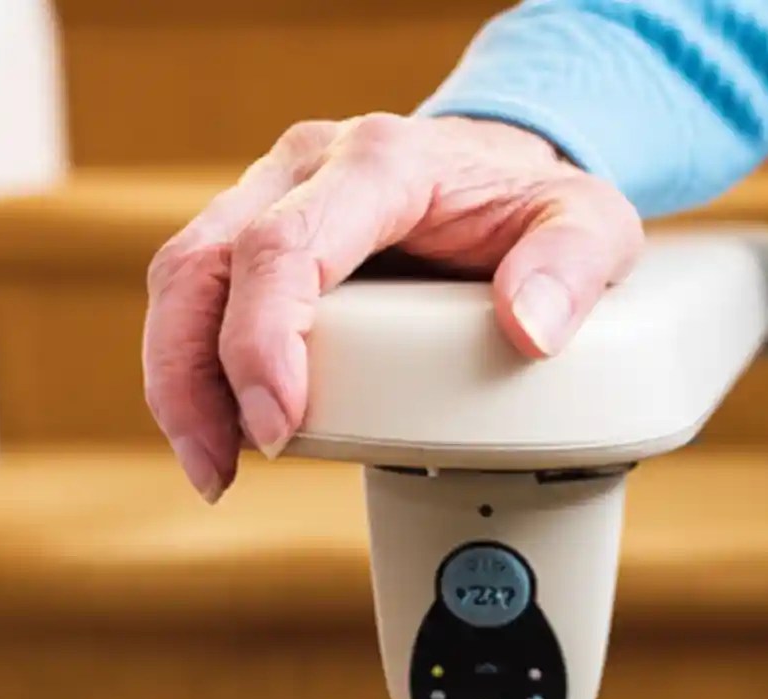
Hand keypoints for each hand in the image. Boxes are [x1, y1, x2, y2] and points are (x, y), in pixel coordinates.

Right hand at [143, 113, 643, 501]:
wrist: (497, 166)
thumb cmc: (530, 203)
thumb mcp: (589, 223)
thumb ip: (569, 267)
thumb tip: (527, 331)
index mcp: (379, 163)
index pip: (285, 245)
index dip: (262, 339)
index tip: (277, 425)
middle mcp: (306, 168)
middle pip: (203, 262)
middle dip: (191, 375)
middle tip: (220, 467)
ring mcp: (270, 195)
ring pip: (182, 276)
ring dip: (178, 380)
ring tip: (213, 465)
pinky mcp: (254, 231)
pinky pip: (198, 292)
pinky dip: (193, 365)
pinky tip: (220, 429)